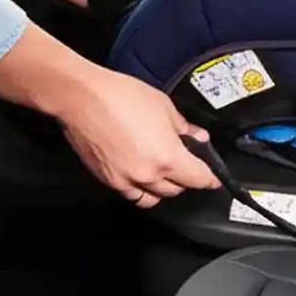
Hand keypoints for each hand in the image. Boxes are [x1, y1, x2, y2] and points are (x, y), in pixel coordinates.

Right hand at [0, 24, 219, 207]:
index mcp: (168, 157)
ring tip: (162, 172)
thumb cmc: (120, 96)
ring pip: (153, 198)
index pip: (199, 179)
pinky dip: (139, 189)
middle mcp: (148, 175)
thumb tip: (197, 137)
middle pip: (176, 190)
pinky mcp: (107, 180)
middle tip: (186, 164)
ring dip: (162, 189)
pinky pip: (130, 194)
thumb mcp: (163, 106)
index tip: (214, 179)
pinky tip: (140, 173)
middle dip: (186, 179)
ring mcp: (126, 180)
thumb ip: (184, 127)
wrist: (81, 98)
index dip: (210, 179)